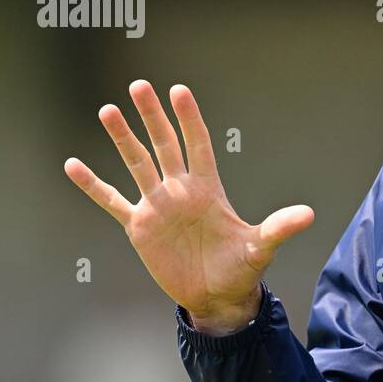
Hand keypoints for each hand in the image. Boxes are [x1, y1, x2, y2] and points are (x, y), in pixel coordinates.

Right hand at [64, 80, 313, 334]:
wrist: (217, 296)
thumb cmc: (241, 268)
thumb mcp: (260, 247)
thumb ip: (279, 228)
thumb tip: (309, 215)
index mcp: (208, 188)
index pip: (197, 145)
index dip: (189, 119)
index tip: (179, 90)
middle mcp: (180, 191)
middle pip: (164, 145)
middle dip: (153, 116)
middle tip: (140, 85)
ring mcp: (158, 206)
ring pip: (137, 164)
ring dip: (122, 139)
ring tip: (108, 110)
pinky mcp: (139, 227)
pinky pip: (112, 201)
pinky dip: (93, 185)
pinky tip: (73, 164)